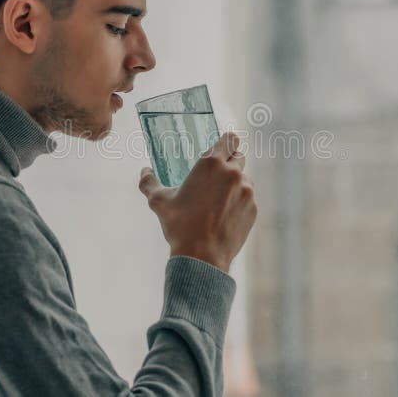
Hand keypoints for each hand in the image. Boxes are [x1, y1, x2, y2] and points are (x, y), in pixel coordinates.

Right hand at [138, 132, 257, 272]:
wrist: (202, 256)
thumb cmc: (180, 226)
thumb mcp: (159, 202)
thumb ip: (149, 183)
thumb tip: (144, 172)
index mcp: (211, 164)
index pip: (229, 139)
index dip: (227, 142)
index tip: (223, 147)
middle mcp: (232, 173)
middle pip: (239, 156)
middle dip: (229, 161)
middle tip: (216, 175)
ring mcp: (246, 191)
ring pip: (245, 178)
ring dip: (235, 183)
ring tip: (219, 199)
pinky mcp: (253, 208)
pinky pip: (249, 198)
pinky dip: (240, 202)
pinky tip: (225, 214)